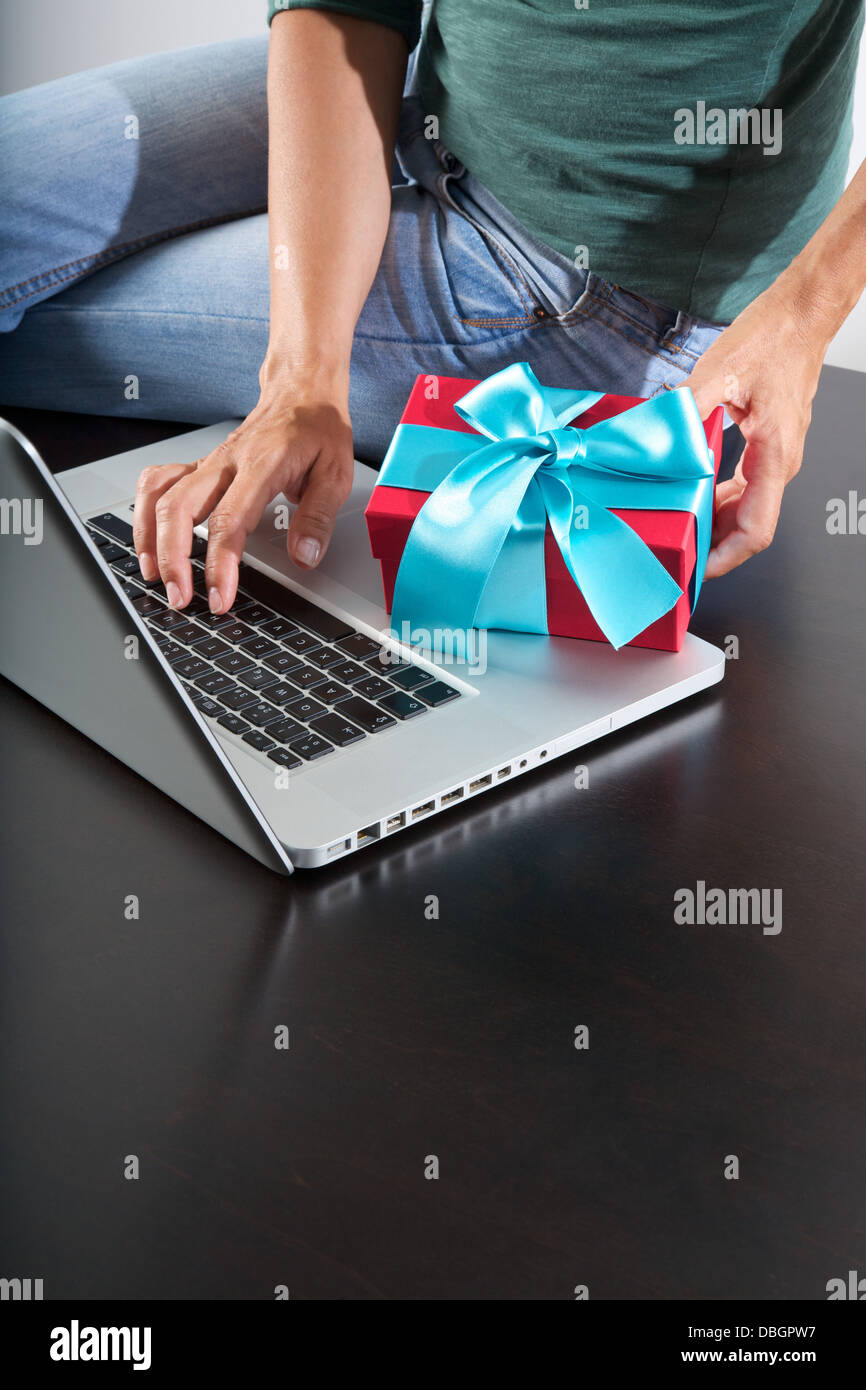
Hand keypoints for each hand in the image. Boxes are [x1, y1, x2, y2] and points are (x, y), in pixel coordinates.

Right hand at [132, 376, 353, 612]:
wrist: (302, 390)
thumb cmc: (317, 430)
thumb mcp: (336, 474)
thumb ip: (318, 517)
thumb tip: (304, 556)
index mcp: (261, 465)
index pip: (230, 520)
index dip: (219, 564)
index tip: (219, 596)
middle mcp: (226, 462)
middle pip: (180, 509)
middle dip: (173, 559)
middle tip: (180, 597)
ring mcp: (208, 463)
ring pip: (160, 496)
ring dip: (149, 538)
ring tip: (154, 575)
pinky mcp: (199, 465)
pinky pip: (157, 483)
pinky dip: (145, 512)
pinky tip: (149, 539)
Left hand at [686, 281, 824, 577]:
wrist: (802, 312)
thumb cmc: (774, 337)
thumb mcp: (719, 373)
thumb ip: (685, 410)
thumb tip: (652, 435)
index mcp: (775, 457)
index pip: (755, 530)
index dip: (724, 558)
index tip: (696, 571)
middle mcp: (780, 462)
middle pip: (747, 526)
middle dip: (711, 545)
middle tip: (674, 552)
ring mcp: (776, 454)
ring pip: (744, 506)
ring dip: (711, 520)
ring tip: (676, 524)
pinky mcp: (767, 442)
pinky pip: (743, 483)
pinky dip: (716, 494)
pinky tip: (690, 488)